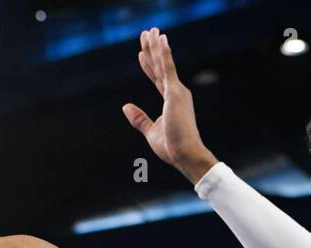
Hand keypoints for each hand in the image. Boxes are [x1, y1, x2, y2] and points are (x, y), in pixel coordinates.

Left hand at [123, 28, 217, 183]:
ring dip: (156, 46)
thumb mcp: (151, 131)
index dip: (149, 66)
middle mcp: (177, 93)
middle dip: (153, 49)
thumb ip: (139, 118)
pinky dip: (164, 53)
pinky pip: (167, 68)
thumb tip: (125, 107)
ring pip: (163, 63)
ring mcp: (177, 91)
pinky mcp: (175, 92)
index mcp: (172, 102)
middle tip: (148, 32)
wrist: (185, 154)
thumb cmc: (172, 147)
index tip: (142, 54)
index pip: (157, 79)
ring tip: (151, 30)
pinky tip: (160, 39)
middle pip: (160, 67)